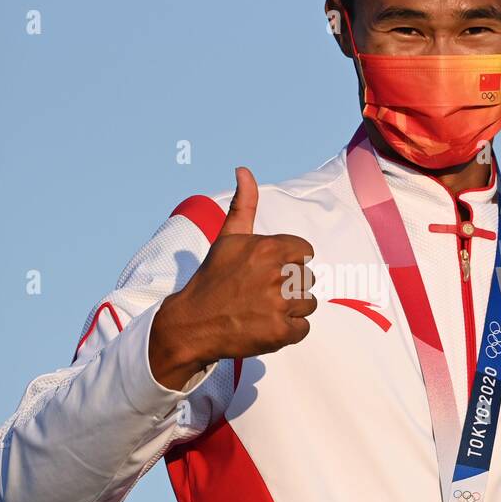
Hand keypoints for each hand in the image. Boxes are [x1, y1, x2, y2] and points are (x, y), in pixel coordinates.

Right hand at [150, 167, 315, 388]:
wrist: (192, 323)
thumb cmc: (213, 279)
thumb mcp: (227, 238)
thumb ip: (243, 205)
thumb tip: (244, 169)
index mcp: (268, 248)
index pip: (305, 252)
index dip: (289, 262)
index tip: (269, 271)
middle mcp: (275, 274)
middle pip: (308, 279)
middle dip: (288, 287)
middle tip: (260, 294)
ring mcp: (278, 304)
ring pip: (308, 304)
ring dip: (290, 310)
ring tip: (262, 310)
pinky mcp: (279, 332)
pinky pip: (303, 329)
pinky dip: (288, 331)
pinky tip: (265, 326)